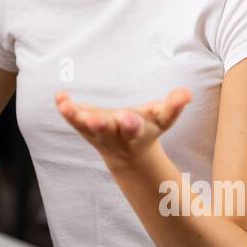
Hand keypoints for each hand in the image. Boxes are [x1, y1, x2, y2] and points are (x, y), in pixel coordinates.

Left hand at [56, 87, 192, 170]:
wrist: (125, 153)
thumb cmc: (145, 127)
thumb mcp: (161, 117)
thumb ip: (173, 105)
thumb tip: (187, 93)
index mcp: (141, 131)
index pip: (145, 124)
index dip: (140, 120)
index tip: (135, 115)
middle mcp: (119, 134)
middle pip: (111, 130)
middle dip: (105, 125)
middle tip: (98, 120)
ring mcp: (99, 133)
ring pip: (88, 128)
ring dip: (78, 118)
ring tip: (68, 107)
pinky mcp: (84, 127)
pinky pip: (74, 119)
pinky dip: (66, 109)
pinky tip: (60, 97)